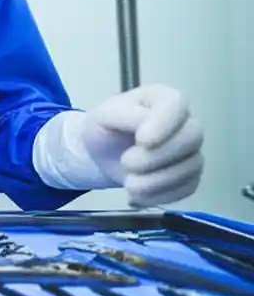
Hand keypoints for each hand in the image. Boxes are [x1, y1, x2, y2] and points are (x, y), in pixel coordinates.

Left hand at [83, 85, 203, 206]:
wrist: (103, 154)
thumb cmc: (105, 127)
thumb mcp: (104, 115)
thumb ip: (125, 116)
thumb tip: (146, 130)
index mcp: (163, 98)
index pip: (176, 104)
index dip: (163, 124)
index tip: (141, 140)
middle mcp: (184, 122)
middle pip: (191, 137)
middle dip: (158, 155)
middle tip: (127, 162)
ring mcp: (190, 151)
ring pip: (191, 167)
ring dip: (157, 181)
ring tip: (128, 184)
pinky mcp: (189, 177)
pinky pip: (186, 189)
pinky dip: (160, 196)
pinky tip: (137, 196)